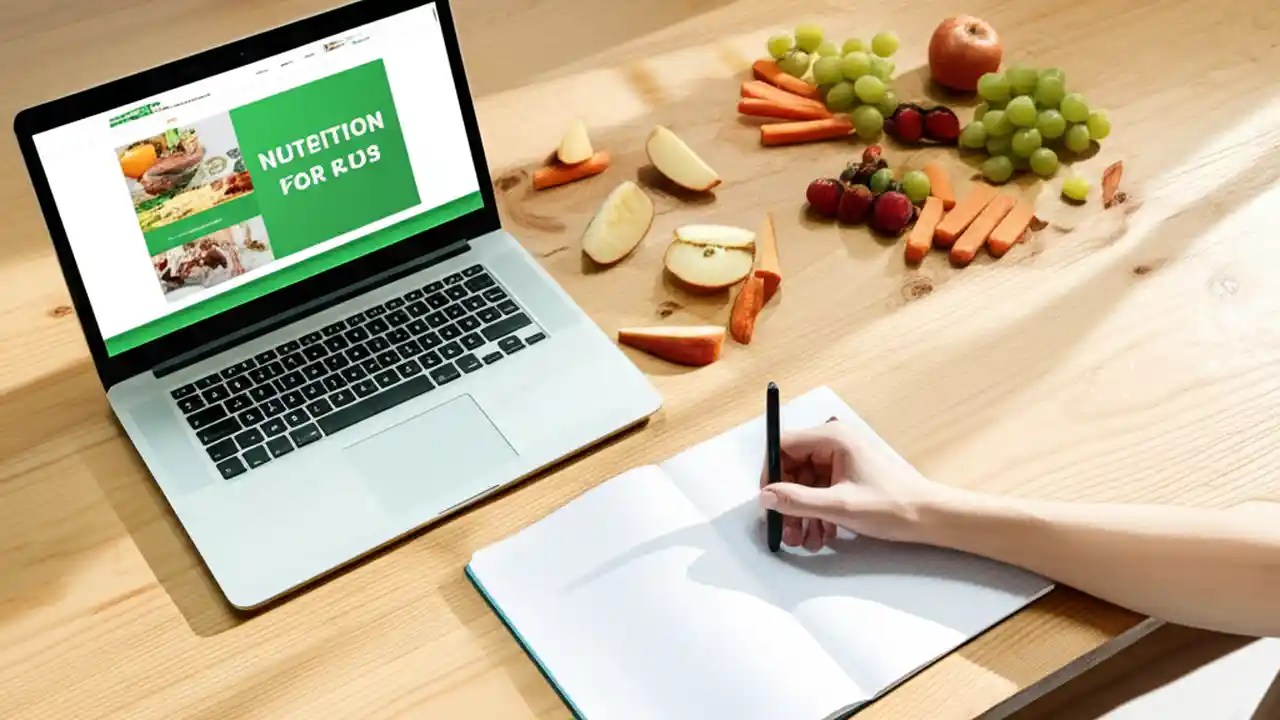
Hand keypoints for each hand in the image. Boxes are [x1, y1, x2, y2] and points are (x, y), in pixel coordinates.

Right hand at [758, 418, 951, 549]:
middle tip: (786, 530)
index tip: (769, 502)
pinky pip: (819, 491)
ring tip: (806, 541)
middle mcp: (834, 443)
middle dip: (788, 502)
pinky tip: (821, 536)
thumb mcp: (839, 506)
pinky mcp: (847, 476)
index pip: (783, 445)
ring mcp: (841, 460)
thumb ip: (798, 501)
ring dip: (801, 513)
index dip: (771, 474)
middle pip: (792, 468)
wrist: (929, 518)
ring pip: (804, 484)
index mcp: (832, 438)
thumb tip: (766, 497)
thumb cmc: (893, 505)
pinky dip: (816, 513)